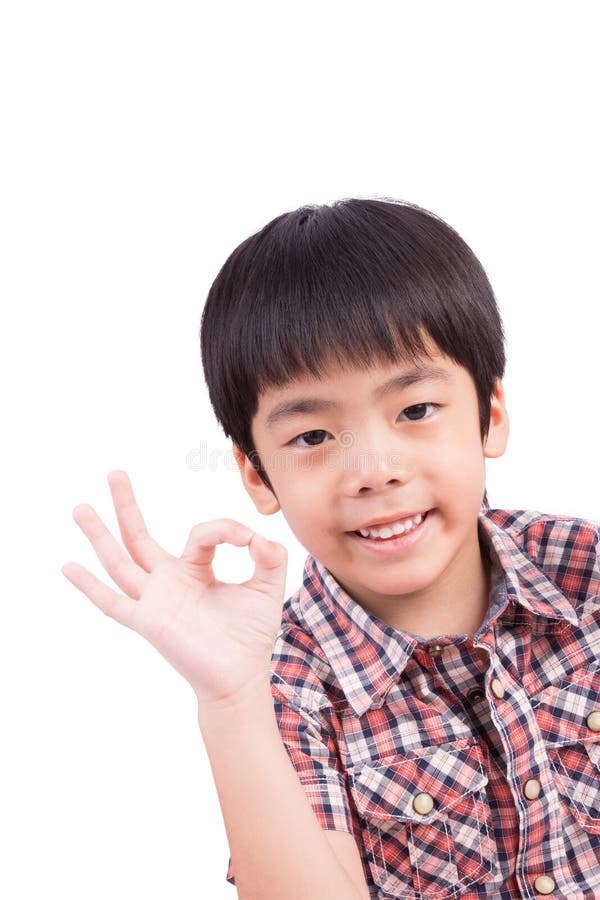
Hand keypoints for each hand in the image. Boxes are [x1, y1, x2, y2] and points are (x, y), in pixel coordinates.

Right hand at [61, 470, 287, 705]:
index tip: (248, 540)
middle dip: (126, 504)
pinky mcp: (148, 621)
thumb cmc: (250, 636)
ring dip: (100, 534)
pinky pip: (113, 602)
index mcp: (193, 569)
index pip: (200, 534)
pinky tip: (69, 567)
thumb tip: (257, 538)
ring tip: (80, 508)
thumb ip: (270, 558)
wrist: (241, 677)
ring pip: (120, 561)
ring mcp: (154, 600)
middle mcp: (168, 581)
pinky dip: (90, 586)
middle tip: (115, 473)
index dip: (225, 530)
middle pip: (139, 536)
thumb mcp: (267, 589)